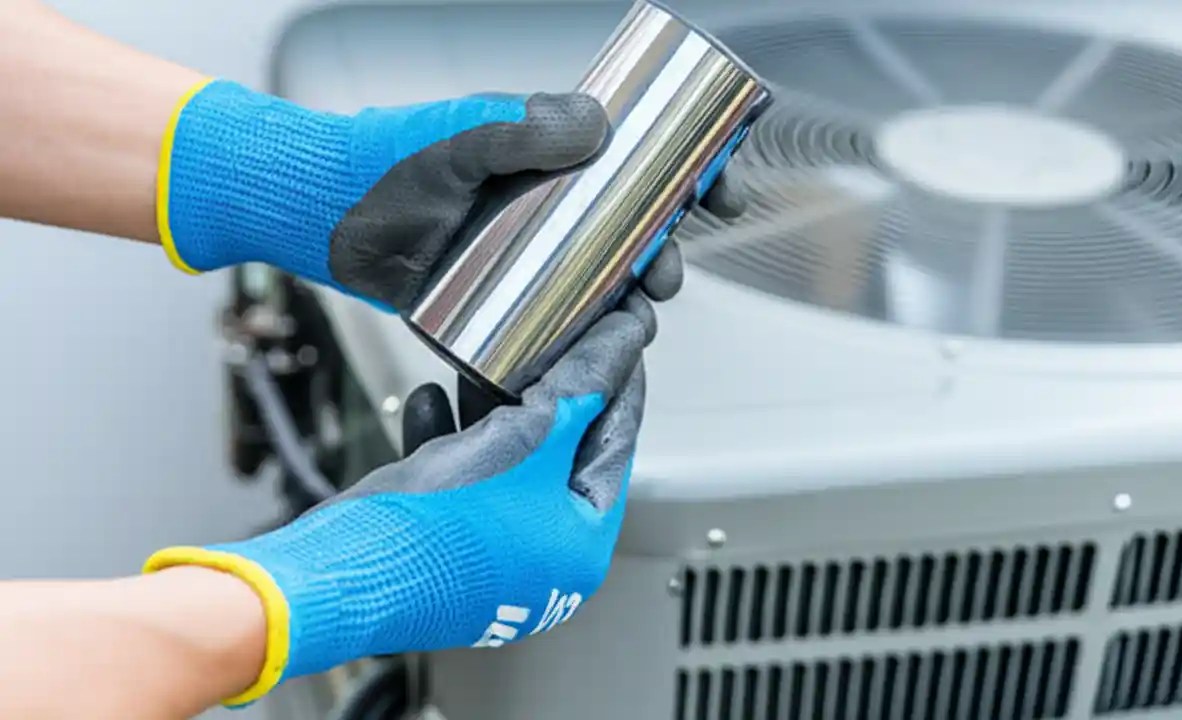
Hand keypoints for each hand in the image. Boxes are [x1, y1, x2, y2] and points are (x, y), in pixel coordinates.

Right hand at [141, 293, 656, 705]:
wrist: (338, 575)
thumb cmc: (437, 529)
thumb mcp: (525, 439)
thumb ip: (581, 385)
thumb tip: (624, 338)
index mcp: (581, 544)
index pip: (616, 441)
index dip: (617, 378)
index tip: (618, 330)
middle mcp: (542, 555)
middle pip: (560, 448)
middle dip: (548, 387)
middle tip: (552, 333)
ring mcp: (491, 552)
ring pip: (507, 458)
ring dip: (494, 405)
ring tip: (488, 358)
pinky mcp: (443, 541)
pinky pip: (460, 477)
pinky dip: (450, 437)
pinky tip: (431, 400)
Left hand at [157, 79, 743, 309]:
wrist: (325, 216)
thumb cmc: (388, 160)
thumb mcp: (457, 137)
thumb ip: (517, 128)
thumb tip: (598, 126)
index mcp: (554, 157)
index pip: (642, 162)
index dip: (692, 174)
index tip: (721, 189)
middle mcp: (553, 209)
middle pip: (637, 233)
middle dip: (669, 254)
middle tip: (667, 273)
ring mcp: (532, 259)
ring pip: (607, 284)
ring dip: (636, 301)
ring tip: (638, 314)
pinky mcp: (507, 305)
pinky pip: (561, 324)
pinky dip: (589, 340)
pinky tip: (599, 352)